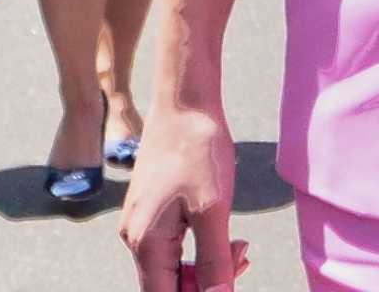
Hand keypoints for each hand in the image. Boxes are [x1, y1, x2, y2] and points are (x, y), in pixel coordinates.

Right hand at [122, 99, 251, 290]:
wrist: (185, 104)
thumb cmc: (198, 150)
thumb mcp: (213, 209)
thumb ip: (213, 259)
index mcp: (145, 243)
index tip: (227, 285)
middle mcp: (135, 238)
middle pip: (168, 287)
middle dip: (206, 283)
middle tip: (242, 259)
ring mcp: (141, 225)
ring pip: (173, 268)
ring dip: (207, 266)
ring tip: (239, 246)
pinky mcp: (152, 213)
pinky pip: (173, 248)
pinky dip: (200, 249)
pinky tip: (225, 237)